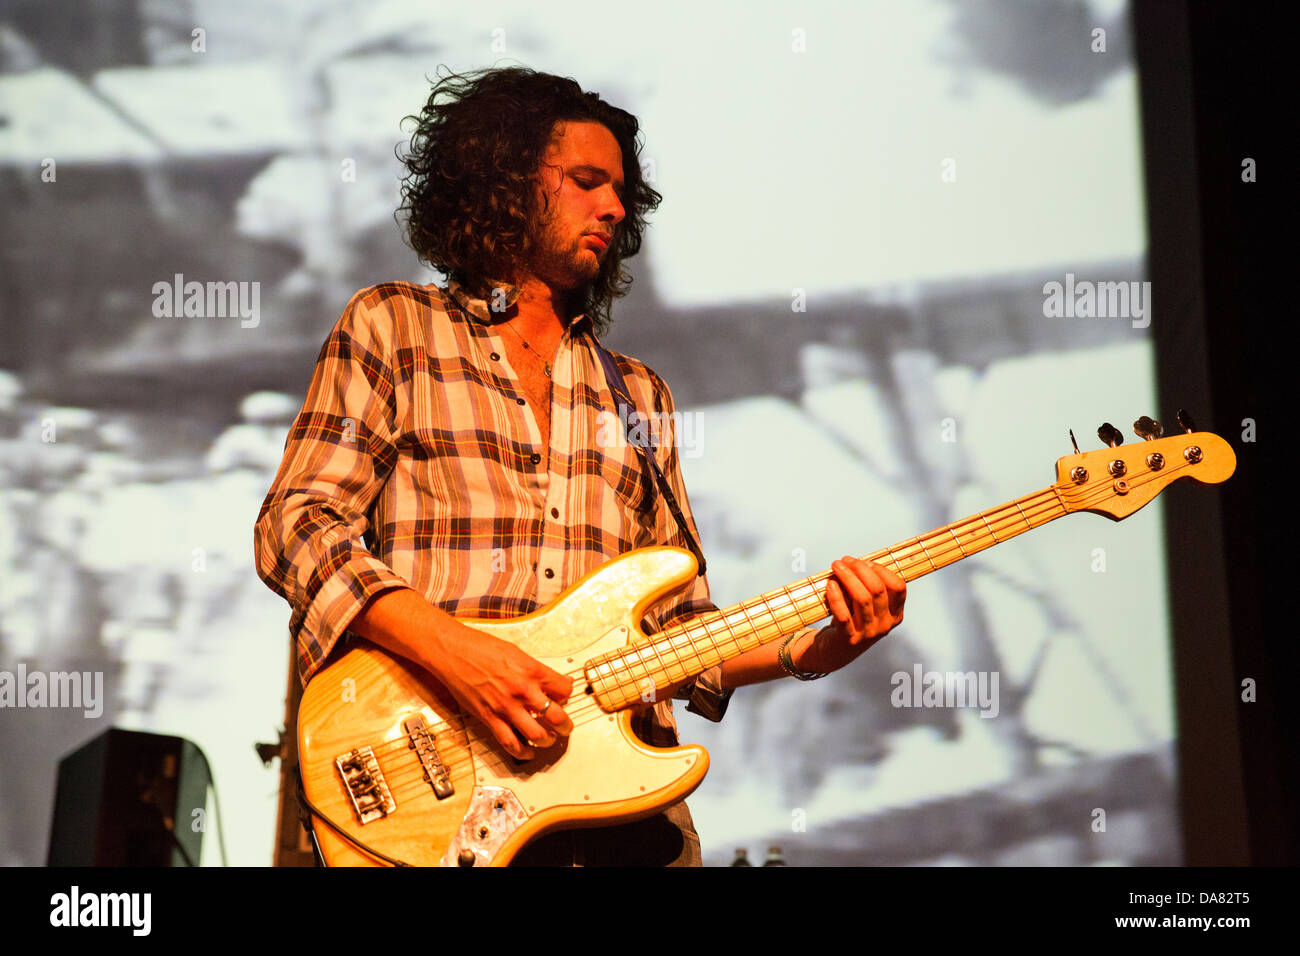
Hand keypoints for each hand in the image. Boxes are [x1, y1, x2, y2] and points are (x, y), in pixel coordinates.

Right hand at [426, 620, 573, 760]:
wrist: (453, 651)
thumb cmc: (480, 647)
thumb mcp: (516, 652)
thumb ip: (535, 669)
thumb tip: (550, 680)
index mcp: (532, 671)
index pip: (564, 689)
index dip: (567, 694)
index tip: (565, 696)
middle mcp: (523, 690)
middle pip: (557, 717)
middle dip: (565, 725)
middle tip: (566, 727)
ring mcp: (506, 707)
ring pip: (538, 735)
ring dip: (548, 740)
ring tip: (549, 739)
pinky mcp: (489, 718)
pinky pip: (510, 742)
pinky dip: (522, 752)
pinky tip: (528, 752)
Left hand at [798, 556, 906, 673]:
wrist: (834, 652)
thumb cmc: (851, 621)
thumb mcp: (866, 606)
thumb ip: (867, 586)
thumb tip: (856, 562)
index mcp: (894, 615)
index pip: (898, 587)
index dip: (882, 570)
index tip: (866, 562)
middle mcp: (885, 625)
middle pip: (878, 589)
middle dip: (860, 569)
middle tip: (845, 560)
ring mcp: (868, 633)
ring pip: (862, 598)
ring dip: (848, 577)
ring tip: (836, 566)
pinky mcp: (848, 639)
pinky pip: (843, 614)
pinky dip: (836, 596)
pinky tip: (830, 584)